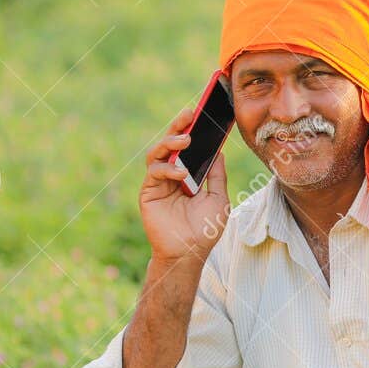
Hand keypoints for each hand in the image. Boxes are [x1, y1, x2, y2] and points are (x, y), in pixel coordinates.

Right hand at [138, 102, 230, 262]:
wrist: (189, 253)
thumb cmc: (204, 230)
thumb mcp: (219, 198)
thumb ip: (217, 175)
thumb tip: (219, 151)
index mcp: (189, 174)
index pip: (190, 147)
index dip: (194, 129)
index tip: (204, 113)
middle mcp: (173, 174)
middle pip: (172, 143)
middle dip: (179, 126)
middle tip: (189, 113)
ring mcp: (159, 182)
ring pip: (159, 152)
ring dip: (171, 142)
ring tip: (186, 140)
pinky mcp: (149, 192)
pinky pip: (155, 172)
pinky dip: (168, 169)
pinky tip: (181, 173)